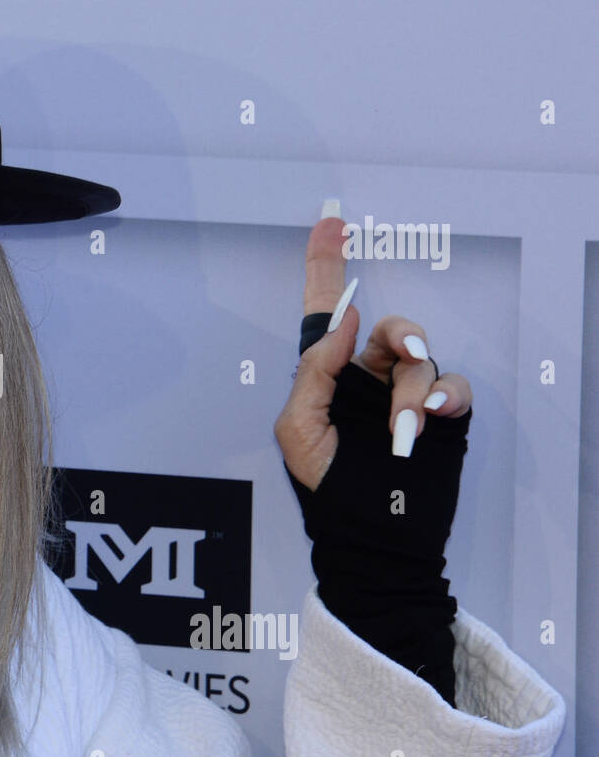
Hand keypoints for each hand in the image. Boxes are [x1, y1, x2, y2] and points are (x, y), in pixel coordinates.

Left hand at [274, 212, 473, 490]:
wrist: (373, 537)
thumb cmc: (328, 487)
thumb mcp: (299, 429)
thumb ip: (315, 371)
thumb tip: (346, 322)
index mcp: (328, 375)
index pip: (327, 312)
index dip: (326, 265)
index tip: (329, 220)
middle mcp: (368, 377)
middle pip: (390, 327)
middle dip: (400, 335)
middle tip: (407, 351)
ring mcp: (407, 394)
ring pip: (422, 359)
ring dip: (414, 391)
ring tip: (403, 431)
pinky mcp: (443, 415)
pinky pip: (456, 385)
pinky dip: (448, 396)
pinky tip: (433, 418)